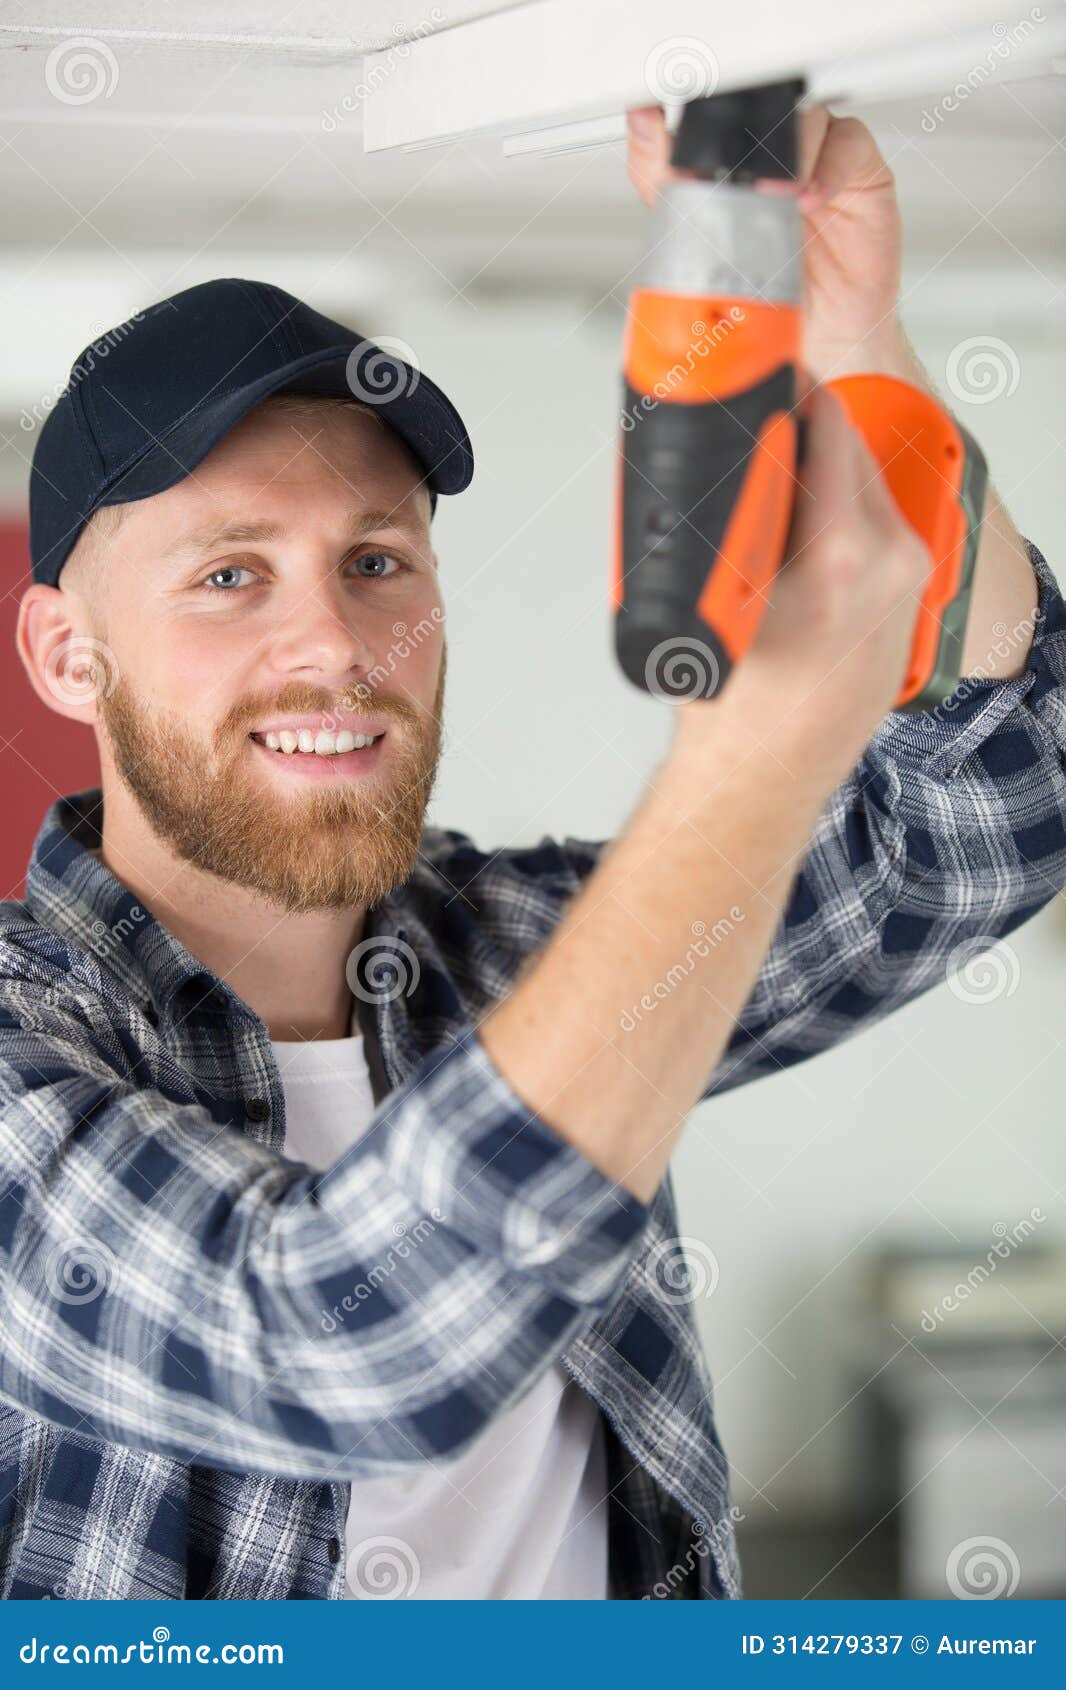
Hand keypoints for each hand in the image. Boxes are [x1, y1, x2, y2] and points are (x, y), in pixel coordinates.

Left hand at [625, 104, 902, 381]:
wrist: (824, 332)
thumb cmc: (770, 290)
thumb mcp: (704, 247)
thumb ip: (665, 186)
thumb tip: (639, 126)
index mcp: (731, 155)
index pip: (706, 111)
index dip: (685, 110)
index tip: (659, 113)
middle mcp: (774, 146)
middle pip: (756, 106)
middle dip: (737, 137)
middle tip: (723, 176)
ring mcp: (819, 151)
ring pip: (802, 115)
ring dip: (784, 154)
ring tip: (772, 196)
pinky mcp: (859, 167)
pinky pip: (848, 143)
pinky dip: (827, 168)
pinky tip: (809, 200)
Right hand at [673, 384, 929, 790]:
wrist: (768, 775)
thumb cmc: (733, 711)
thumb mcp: (710, 596)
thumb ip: (723, 511)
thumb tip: (717, 444)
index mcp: (839, 558)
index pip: (823, 422)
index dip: (782, 389)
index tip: (752, 372)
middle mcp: (888, 562)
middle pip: (845, 441)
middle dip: (792, 430)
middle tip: (742, 429)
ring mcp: (907, 577)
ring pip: (859, 476)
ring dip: (812, 469)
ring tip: (759, 493)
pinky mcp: (911, 588)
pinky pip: (871, 515)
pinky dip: (831, 508)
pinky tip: (789, 534)